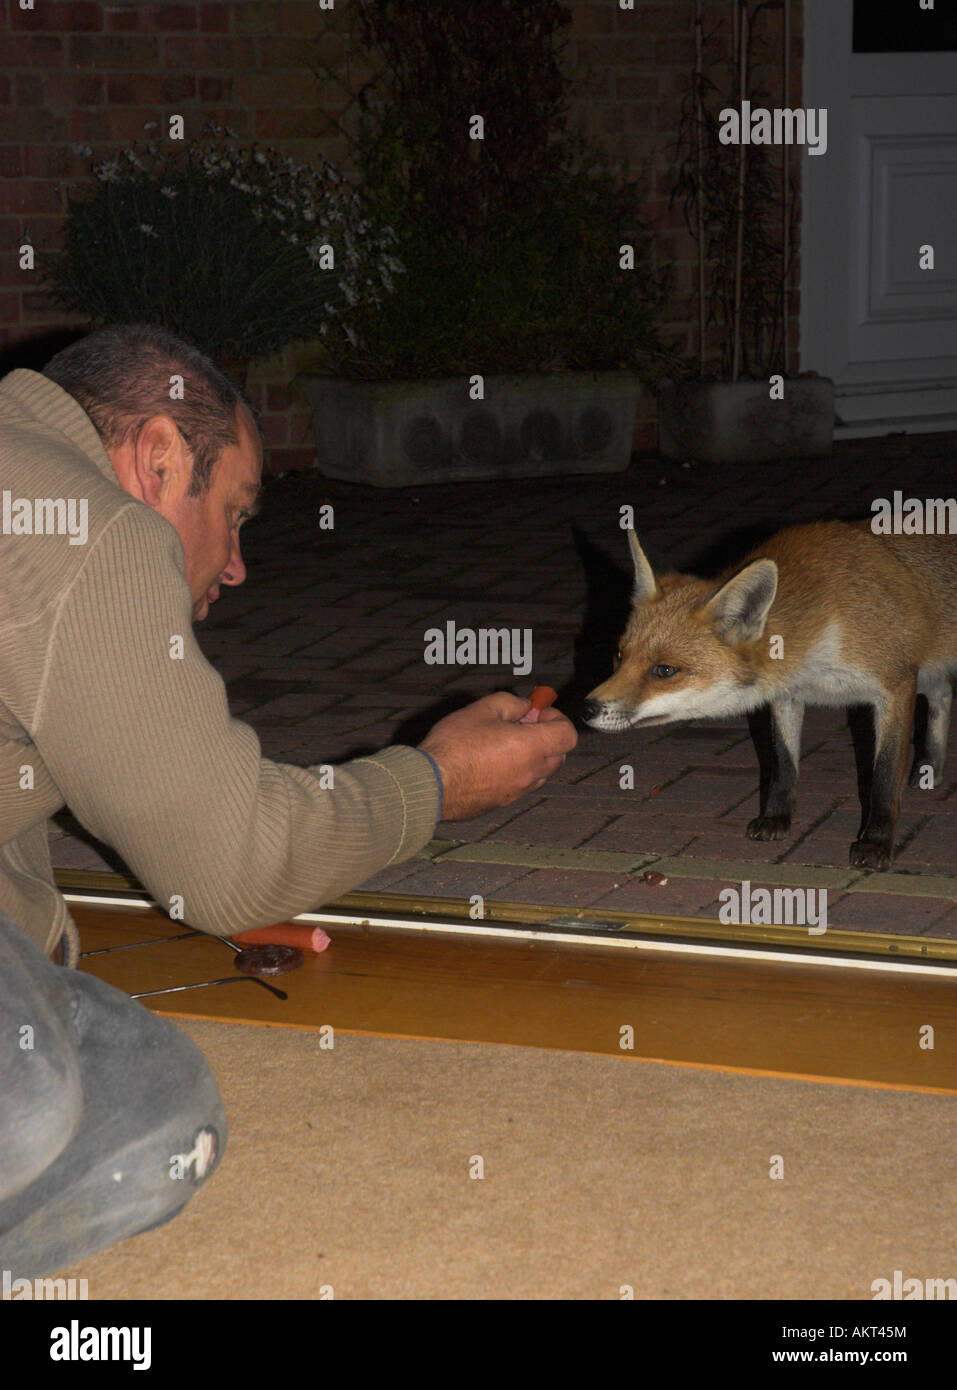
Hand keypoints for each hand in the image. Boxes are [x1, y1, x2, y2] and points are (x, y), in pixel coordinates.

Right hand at [418, 692, 577, 820]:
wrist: (433, 783)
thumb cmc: (456, 745)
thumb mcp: (483, 709)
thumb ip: (511, 703)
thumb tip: (525, 706)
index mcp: (532, 747)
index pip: (568, 735)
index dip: (558, 720)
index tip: (539, 713)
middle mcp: (531, 772)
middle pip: (559, 756)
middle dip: (548, 738)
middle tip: (523, 725)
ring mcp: (518, 791)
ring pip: (540, 773)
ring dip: (533, 757)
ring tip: (505, 743)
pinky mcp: (502, 802)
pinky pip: (521, 785)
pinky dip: (517, 772)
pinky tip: (491, 762)